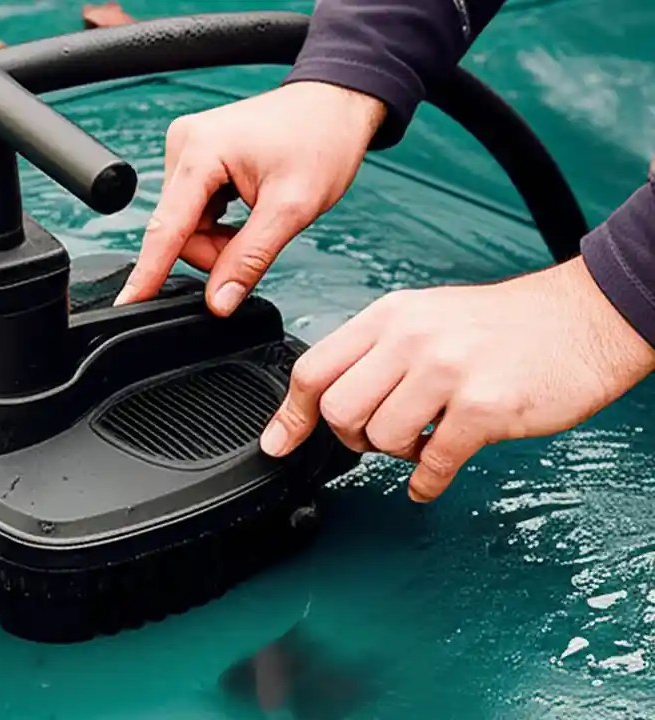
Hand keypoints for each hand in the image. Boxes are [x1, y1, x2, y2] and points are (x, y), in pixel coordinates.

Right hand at [114, 81, 386, 314]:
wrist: (335, 102)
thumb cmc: (321, 140)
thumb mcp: (292, 209)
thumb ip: (250, 259)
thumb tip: (219, 300)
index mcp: (201, 152)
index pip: (167, 228)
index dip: (148, 273)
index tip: (128, 303)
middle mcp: (184, 144)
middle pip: (179, 230)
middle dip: (215, 250)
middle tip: (259, 237)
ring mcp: (186, 147)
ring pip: (186, 224)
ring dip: (218, 236)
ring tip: (258, 216)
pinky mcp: (194, 154)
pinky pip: (194, 208)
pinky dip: (218, 221)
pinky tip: (247, 206)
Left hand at [261, 257, 654, 501]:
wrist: (585, 317)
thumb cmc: (503, 325)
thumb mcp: (425, 317)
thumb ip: (374, 354)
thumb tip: (321, 399)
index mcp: (389, 316)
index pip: (314, 369)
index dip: (290, 414)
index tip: (279, 442)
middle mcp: (411, 339)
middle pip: (338, 411)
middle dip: (352, 438)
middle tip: (380, 437)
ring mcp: (448, 372)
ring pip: (381, 438)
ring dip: (397, 455)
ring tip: (424, 441)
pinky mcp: (485, 407)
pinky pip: (433, 463)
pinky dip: (426, 482)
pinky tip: (430, 478)